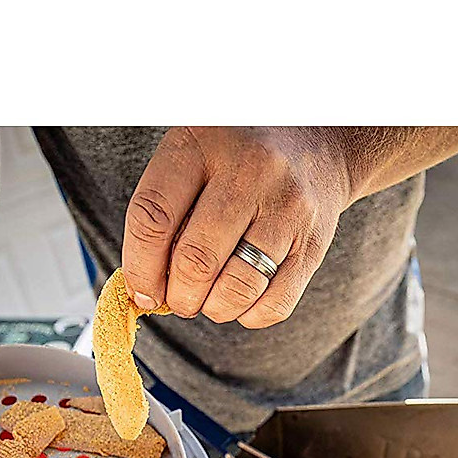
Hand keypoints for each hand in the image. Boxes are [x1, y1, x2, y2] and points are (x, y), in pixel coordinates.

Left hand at [122, 127, 354, 328]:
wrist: (318, 142)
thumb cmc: (238, 156)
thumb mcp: (193, 155)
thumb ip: (165, 210)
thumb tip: (145, 287)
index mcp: (204, 143)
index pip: (153, 218)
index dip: (140, 267)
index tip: (141, 291)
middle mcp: (250, 172)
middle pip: (196, 260)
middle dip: (179, 296)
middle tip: (178, 300)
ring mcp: (287, 209)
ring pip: (237, 288)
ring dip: (213, 309)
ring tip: (208, 301)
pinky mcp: (313, 243)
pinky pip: (275, 303)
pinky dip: (249, 314)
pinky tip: (241, 300)